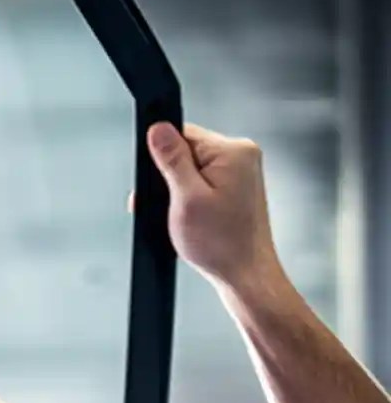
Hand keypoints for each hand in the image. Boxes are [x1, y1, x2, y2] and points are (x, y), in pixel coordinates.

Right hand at [145, 122, 283, 291]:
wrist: (244, 274)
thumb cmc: (222, 244)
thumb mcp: (186, 198)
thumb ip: (171, 159)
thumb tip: (158, 128)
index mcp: (233, 151)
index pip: (182, 134)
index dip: (163, 159)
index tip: (162, 185)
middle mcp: (242, 156)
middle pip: (186, 150)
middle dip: (169, 179)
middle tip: (171, 207)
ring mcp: (241, 172)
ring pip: (191, 168)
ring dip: (179, 191)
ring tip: (187, 217)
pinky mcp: (237, 187)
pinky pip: (202, 181)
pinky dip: (190, 198)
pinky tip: (195, 218)